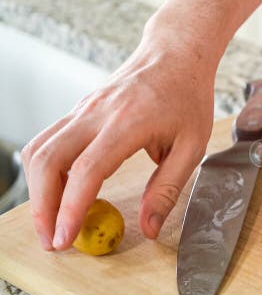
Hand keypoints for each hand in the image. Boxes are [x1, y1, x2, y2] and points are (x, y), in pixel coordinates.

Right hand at [21, 17, 218, 250]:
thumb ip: (168, 189)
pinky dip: (44, 172)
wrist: (175, 54)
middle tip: (51, 240)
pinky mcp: (77, 111)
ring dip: (36, 190)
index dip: (71, 207)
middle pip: (47, 160)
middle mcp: (96, 113)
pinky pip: (47, 142)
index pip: (88, 169)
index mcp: (128, 122)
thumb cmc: (187, 98)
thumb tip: (148, 228)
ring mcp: (81, 109)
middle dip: (41, 206)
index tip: (66, 237)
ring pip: (38, 150)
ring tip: (51, 224)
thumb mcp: (192, 146)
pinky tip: (59, 194)